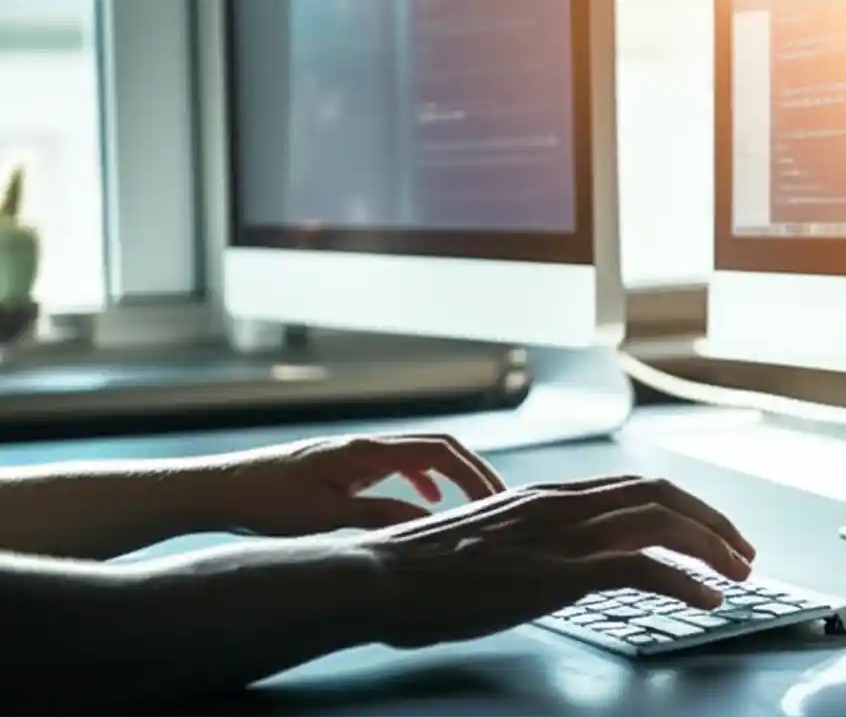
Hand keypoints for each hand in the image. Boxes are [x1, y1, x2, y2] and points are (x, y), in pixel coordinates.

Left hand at [197, 434, 505, 536]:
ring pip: (419, 458)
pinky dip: (422, 482)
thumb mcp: (328, 517)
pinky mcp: (344, 467)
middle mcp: (366, 446)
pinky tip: (425, 505)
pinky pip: (398, 468)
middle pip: (437, 449)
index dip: (475, 474)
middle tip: (498, 504)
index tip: (497, 500)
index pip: (440, 451)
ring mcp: (355, 454)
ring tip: (473, 507)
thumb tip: (430, 526)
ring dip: (451, 478)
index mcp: (367, 452)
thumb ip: (381, 517)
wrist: (219, 490)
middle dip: (472, 474)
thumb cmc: (266, 503)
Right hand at [354, 475, 756, 647]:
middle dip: (712, 521)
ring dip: (711, 547)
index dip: (683, 507)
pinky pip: (640, 568)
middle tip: (743, 553)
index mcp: (548, 497)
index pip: (635, 486)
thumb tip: (557, 563)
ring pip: (660, 522)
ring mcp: (562, 535)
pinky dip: (684, 581)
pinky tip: (707, 599)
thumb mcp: (488, 544)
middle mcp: (562, 504)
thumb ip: (530, 543)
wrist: (380, 573)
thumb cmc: (422, 568)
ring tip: (741, 574)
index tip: (710, 532)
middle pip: (660, 495)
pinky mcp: (557, 571)